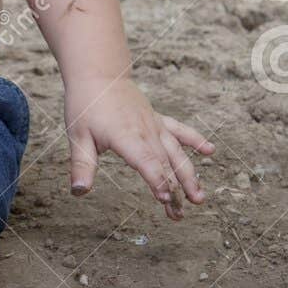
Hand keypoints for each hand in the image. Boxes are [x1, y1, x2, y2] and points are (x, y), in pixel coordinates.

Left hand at [64, 75, 213, 220]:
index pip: (146, 162)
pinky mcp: (158, 119)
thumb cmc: (85, 106)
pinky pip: (180, 130)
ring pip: (176, 152)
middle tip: (180, 214)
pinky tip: (210, 151)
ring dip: (189, 175)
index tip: (167, 200)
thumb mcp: (77, 137)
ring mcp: (154, 125)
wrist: (98, 74)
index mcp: (125, 136)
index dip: (158, 181)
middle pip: (164, 163)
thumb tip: (78, 192)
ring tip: (199, 198)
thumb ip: (82, 166)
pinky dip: (195, 139)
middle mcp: (145, 131)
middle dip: (175, 189)